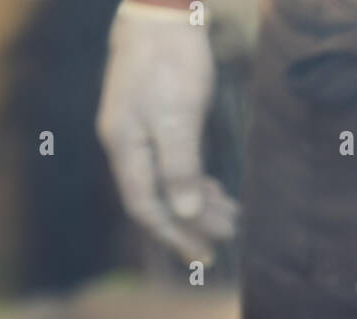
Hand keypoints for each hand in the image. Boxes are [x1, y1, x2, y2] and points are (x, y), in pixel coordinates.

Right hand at [96, 1, 236, 265]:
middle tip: (229, 236)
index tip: (204, 255)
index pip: (146, 207)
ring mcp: (139, 133)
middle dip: (192, 223)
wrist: (161, 10)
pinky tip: (215, 189)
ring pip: (167, 184)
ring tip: (230, 216)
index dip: (175, 236)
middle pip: (157, 200)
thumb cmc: (170, 59)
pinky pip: (173, 166)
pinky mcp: (155, 121)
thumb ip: (180, 165)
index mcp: (125, 147)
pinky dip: (195, 182)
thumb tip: (185, 213)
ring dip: (198, 204)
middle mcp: (127, 145)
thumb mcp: (178, 114)